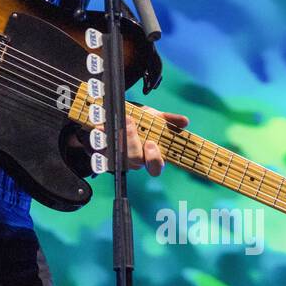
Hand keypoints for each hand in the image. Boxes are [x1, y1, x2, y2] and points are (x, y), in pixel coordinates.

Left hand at [66, 104, 189, 176]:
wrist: (116, 116)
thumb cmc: (139, 121)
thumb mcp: (155, 118)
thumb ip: (170, 120)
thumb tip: (185, 121)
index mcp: (150, 156)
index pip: (155, 168)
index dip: (154, 160)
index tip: (151, 143)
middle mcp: (135, 161)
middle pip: (135, 160)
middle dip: (132, 141)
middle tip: (130, 123)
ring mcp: (119, 159)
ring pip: (118, 157)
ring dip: (118, 137)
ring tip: (118, 120)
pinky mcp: (102, 153)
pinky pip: (100, 150)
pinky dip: (101, 137)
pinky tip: (100, 127)